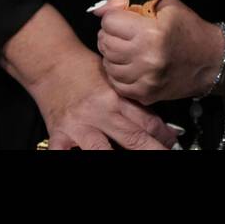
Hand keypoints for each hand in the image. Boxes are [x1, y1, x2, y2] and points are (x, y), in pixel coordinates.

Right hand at [28, 47, 179, 149]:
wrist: (52, 62)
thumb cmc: (82, 69)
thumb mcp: (112, 81)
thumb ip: (128, 101)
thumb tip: (152, 122)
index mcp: (116, 98)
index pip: (147, 121)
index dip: (164, 135)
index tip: (172, 141)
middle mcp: (100, 112)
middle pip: (134, 138)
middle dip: (153, 150)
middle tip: (166, 153)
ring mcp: (80, 126)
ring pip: (103, 151)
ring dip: (120, 159)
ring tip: (134, 161)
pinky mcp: (59, 134)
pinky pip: (65, 153)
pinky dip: (73, 157)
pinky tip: (83, 157)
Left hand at [92, 0, 224, 105]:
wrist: (212, 60)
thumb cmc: (188, 28)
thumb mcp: (165, 3)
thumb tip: (99, 10)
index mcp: (152, 32)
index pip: (109, 21)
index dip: (115, 17)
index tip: (125, 19)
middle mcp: (146, 58)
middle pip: (105, 42)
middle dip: (111, 35)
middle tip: (125, 34)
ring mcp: (145, 80)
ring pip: (107, 64)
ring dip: (113, 54)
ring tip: (129, 49)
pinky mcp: (145, 95)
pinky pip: (116, 83)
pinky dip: (119, 73)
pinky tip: (131, 65)